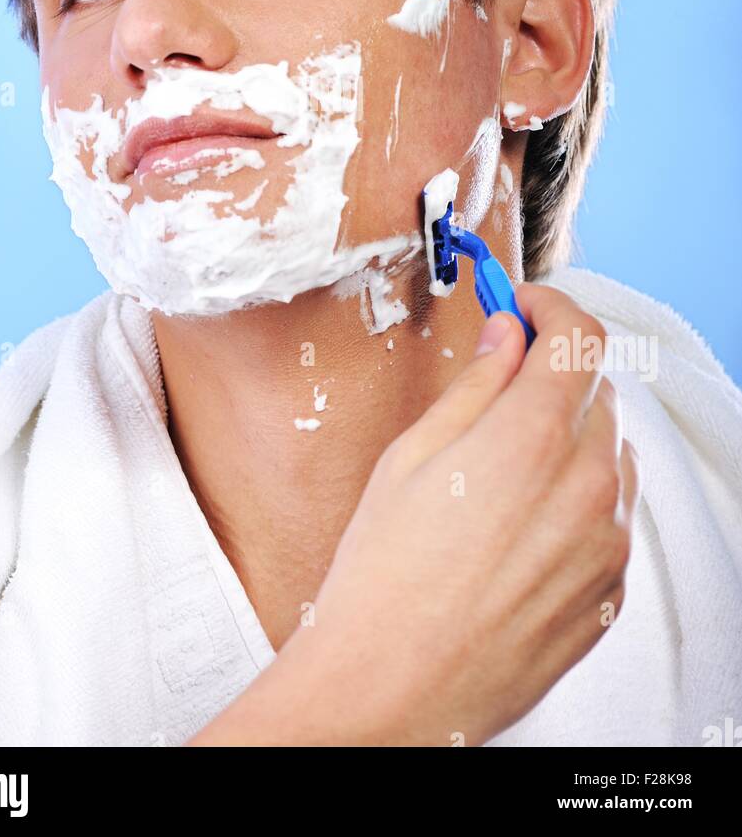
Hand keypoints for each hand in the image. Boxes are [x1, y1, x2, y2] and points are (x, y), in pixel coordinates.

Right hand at [275, 283, 638, 746]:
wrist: (391, 687)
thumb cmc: (385, 573)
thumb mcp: (412, 455)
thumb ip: (476, 384)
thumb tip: (507, 335)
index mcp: (535, 437)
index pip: (580, 336)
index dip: (552, 308)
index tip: (527, 308)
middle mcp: (589, 485)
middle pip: (597, 393)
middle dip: (554, 375)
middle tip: (503, 385)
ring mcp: (607, 543)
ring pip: (610, 455)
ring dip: (571, 440)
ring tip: (504, 471)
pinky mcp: (609, 592)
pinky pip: (610, 519)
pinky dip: (578, 502)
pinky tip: (518, 527)